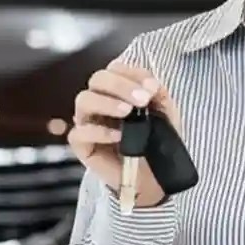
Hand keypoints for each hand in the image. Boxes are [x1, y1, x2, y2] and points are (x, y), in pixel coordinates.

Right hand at [68, 59, 181, 208]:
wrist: (153, 176)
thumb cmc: (156, 140)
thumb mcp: (165, 114)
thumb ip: (159, 97)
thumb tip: (152, 85)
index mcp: (117, 89)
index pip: (116, 69)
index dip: (133, 74)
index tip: (152, 87)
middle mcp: (99, 100)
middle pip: (98, 79)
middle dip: (121, 85)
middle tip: (141, 99)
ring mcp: (87, 121)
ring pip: (83, 100)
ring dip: (106, 102)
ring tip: (127, 112)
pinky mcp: (82, 145)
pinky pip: (79, 133)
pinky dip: (98, 132)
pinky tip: (118, 135)